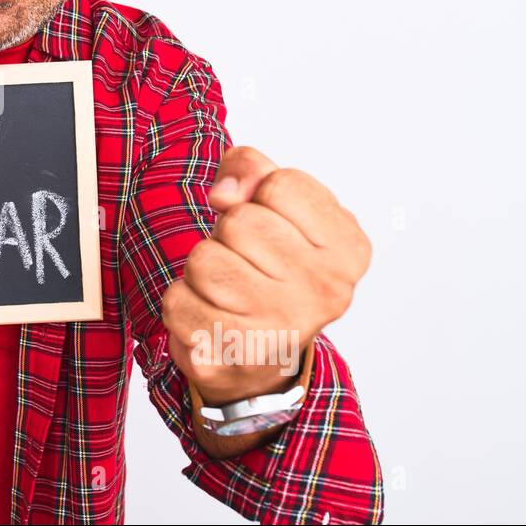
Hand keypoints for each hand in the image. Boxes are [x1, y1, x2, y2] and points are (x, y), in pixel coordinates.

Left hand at [163, 146, 371, 406]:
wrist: (265, 354)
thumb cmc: (269, 266)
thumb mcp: (275, 205)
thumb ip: (252, 169)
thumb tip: (225, 194)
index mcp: (348, 249)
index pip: (279, 185)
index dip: (257, 195)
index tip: (268, 223)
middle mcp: (326, 292)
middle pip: (239, 221)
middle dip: (226, 235)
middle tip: (244, 262)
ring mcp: (284, 327)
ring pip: (203, 260)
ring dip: (200, 271)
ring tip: (226, 290)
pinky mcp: (237, 355)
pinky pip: (178, 302)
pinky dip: (181, 304)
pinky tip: (209, 316)